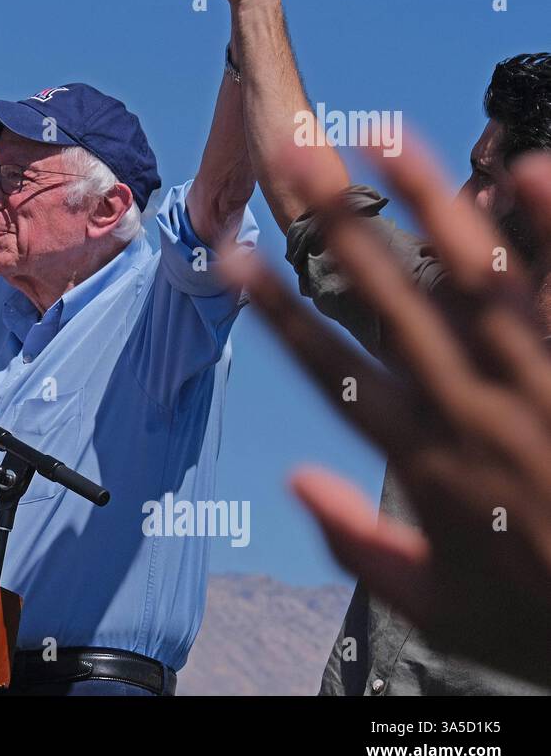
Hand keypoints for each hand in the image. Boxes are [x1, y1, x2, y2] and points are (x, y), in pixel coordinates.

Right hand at [226, 138, 550, 683]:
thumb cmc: (541, 618)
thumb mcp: (437, 609)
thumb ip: (360, 548)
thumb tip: (296, 481)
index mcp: (424, 462)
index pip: (330, 370)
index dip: (276, 310)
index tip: (235, 259)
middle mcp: (472, 409)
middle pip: (390, 300)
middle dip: (334, 226)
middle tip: (291, 157)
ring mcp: (537, 382)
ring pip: (476, 277)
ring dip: (430, 203)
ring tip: (388, 137)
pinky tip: (524, 170)